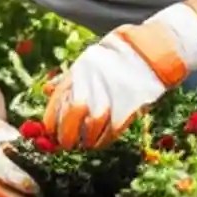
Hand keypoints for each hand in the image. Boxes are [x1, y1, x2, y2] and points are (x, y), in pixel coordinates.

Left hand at [44, 2, 196, 149]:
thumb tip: (46, 90)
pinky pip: (110, 133)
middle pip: (72, 118)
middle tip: (66, 143)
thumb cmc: (116, 55)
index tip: (50, 132)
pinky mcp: (126, 109)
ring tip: (82, 144)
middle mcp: (92, 86)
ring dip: (84, 141)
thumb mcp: (88, 59)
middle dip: (66, 136)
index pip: (57, 104)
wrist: (150, 51)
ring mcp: (110, 98)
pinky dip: (102, 141)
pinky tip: (98, 143)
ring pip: (90, 130)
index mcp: (79, 73)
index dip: (51, 122)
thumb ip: (68, 77)